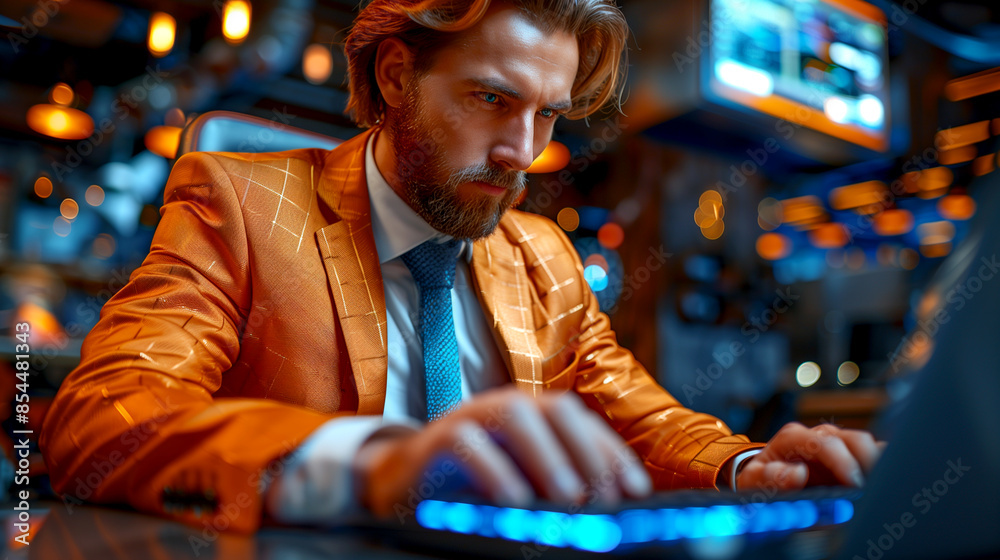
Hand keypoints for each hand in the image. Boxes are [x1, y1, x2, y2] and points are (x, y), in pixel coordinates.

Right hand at [354, 386, 651, 516]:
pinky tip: (515, 502)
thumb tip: (603, 513)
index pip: (582, 423)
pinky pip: (467, 444)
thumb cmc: (471, 488)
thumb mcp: (522, 485)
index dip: (612, 453)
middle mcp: (506, 408)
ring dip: (548, 455)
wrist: (401, 485)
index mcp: (533, 416)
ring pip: (514, 413)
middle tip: (605, 499)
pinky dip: (495, 471)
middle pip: (556, 408)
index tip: (636, 491)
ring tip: (568, 497)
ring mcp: (470, 416)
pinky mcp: (437, 439)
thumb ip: (555, 490)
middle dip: (587, 451)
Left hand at [736, 422, 884, 490]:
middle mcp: (819, 436)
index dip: (843, 462)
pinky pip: (876, 457)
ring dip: (878, 466)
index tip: (855, 483)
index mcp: (794, 438)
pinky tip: (883, 487)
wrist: (768, 484)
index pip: (825, 443)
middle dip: (868, 462)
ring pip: (870, 446)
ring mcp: (839, 445)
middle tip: (874, 488)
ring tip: (880, 489)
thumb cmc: (762, 482)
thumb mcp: (756, 482)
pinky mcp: (853, 457)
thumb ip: (770, 478)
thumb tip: (796, 474)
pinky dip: (883, 470)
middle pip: (855, 440)